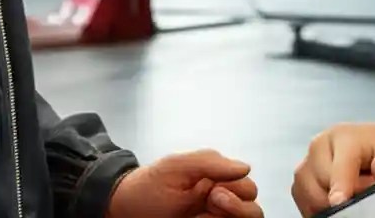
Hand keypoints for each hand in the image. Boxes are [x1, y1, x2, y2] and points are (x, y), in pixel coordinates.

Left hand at [107, 149, 262, 217]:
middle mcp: (220, 202)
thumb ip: (212, 162)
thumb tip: (246, 167)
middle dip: (238, 207)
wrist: (122, 210)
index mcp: (217, 180)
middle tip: (211, 201)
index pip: (248, 188)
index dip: (238, 191)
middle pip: (252, 210)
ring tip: (204, 215)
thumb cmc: (147, 187)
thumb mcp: (176, 167)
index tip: (214, 191)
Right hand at [292, 122, 374, 216]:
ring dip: (332, 203)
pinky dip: (321, 209)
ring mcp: (308, 164)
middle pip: (324, 182)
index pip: (341, 161)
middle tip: (368, 194)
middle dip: (347, 195)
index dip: (341, 182)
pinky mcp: (302, 182)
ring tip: (357, 196)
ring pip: (310, 195)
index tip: (340, 201)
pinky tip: (343, 203)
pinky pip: (305, 204)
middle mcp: (321, 145)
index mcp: (347, 134)